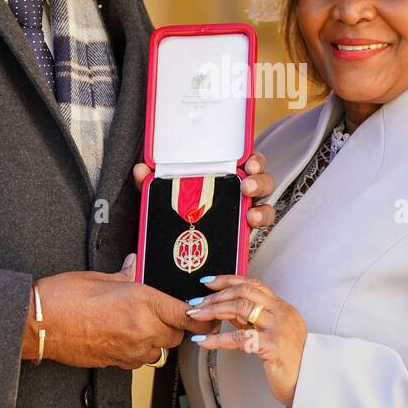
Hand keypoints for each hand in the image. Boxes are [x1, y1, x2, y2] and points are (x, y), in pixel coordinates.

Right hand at [25, 254, 210, 368]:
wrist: (39, 323)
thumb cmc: (64, 297)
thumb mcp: (100, 277)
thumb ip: (125, 275)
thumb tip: (134, 266)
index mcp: (142, 301)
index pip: (185, 314)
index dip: (197, 315)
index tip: (201, 314)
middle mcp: (141, 329)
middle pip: (175, 336)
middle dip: (172, 326)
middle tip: (158, 314)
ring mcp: (128, 350)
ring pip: (158, 352)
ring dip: (155, 342)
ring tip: (137, 327)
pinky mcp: (115, 363)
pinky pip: (137, 362)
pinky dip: (136, 353)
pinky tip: (122, 339)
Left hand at [132, 149, 277, 230]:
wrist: (179, 247)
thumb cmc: (180, 212)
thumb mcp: (165, 196)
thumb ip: (153, 183)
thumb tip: (142, 170)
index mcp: (224, 176)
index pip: (245, 161)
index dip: (253, 160)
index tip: (247, 162)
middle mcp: (239, 192)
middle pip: (261, 180)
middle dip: (258, 181)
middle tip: (246, 185)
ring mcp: (244, 212)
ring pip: (265, 204)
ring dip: (261, 206)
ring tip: (249, 214)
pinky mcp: (245, 232)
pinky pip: (259, 225)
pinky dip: (258, 222)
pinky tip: (249, 224)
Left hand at [186, 275, 305, 407]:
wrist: (309, 384)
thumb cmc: (291, 362)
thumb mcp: (273, 334)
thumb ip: (254, 321)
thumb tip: (229, 311)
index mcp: (282, 307)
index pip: (253, 284)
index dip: (228, 280)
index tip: (209, 282)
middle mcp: (282, 313)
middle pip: (245, 292)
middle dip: (217, 295)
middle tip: (197, 302)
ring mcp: (279, 328)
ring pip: (241, 308)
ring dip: (214, 310)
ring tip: (196, 316)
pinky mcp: (273, 346)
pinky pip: (240, 338)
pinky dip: (218, 338)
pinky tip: (204, 340)